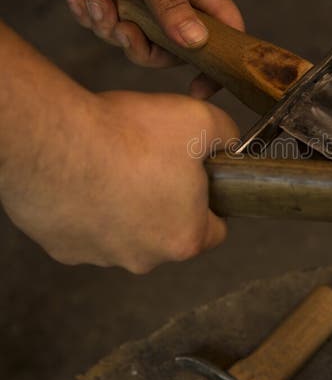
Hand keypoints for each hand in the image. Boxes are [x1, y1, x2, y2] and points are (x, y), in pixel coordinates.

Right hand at [0, 88, 237, 272]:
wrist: (54, 139)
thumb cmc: (128, 135)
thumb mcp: (202, 120)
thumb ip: (226, 136)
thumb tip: (229, 144)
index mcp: (185, 238)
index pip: (214, 230)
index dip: (210, 200)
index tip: (196, 177)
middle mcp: (143, 259)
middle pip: (166, 232)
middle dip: (163, 200)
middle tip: (150, 161)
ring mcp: (99, 256)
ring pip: (123, 231)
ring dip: (122, 204)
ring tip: (111, 163)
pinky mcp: (62, 247)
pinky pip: (84, 227)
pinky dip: (86, 206)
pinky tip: (81, 175)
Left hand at [66, 0, 243, 97]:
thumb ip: (171, 5)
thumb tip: (196, 45)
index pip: (225, 38)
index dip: (216, 68)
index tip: (196, 89)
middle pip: (170, 49)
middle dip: (138, 45)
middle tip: (117, 25)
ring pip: (137, 37)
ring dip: (109, 28)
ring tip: (92, 4)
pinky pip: (115, 21)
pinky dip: (95, 16)